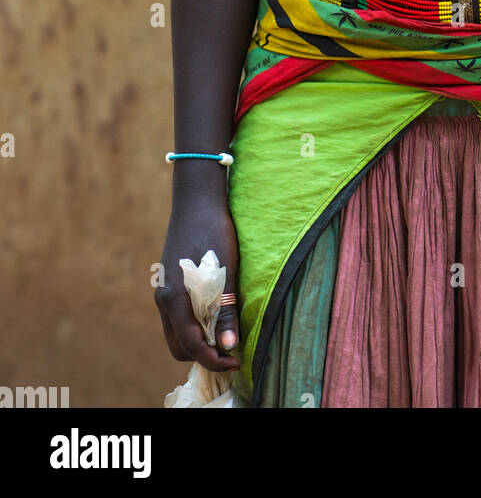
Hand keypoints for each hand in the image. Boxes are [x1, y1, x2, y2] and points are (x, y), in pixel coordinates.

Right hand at [155, 198, 240, 372]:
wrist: (197, 200)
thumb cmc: (213, 232)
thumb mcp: (225, 272)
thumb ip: (225, 311)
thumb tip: (228, 346)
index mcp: (174, 300)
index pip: (191, 346)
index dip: (214, 359)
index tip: (237, 361)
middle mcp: (164, 300)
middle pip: (179, 346)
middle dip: (204, 354)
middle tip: (232, 348)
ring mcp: (164, 291)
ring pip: (177, 333)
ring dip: (199, 340)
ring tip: (226, 332)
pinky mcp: (170, 284)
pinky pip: (178, 317)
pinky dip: (194, 325)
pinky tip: (215, 313)